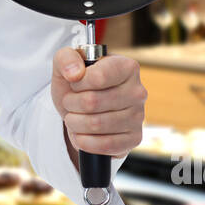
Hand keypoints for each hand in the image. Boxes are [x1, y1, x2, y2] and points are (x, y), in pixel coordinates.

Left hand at [52, 47, 145, 161]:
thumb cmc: (77, 84)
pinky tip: (81, 133)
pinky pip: (104, 145)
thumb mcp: (66, 65)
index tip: (74, 83)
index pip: (98, 77)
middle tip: (69, 102)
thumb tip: (75, 73)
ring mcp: (138, 116)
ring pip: (95, 125)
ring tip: (74, 117)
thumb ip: (66, 59)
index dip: (77, 84)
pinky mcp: (134, 138)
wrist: (82, 111)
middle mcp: (138, 91)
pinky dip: (84, 141)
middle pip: (92, 102)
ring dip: (74, 123)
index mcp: (127, 67)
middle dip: (71, 104)